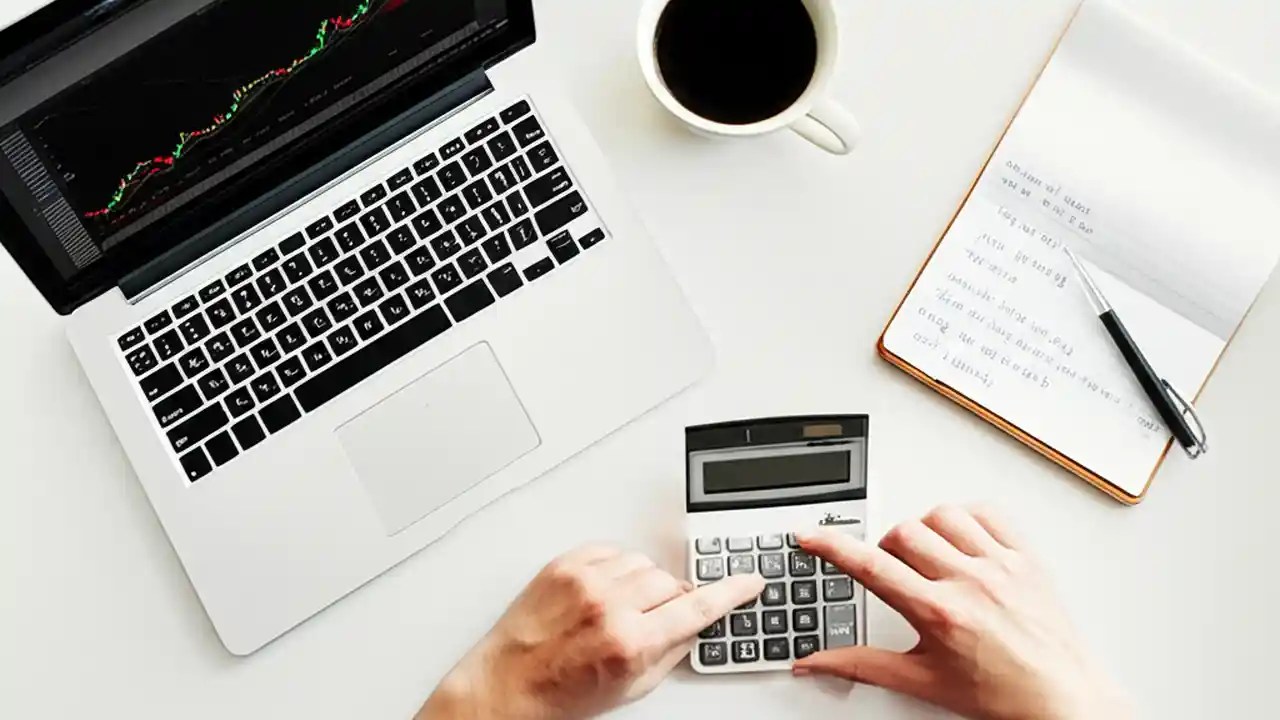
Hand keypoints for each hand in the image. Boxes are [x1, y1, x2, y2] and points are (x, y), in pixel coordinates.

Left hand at [417, 545, 764, 719]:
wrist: (509, 684)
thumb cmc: (561, 694)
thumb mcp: (631, 687)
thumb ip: (670, 651)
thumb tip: (694, 625)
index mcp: (631, 641)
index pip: (698, 607)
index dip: (730, 592)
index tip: (748, 581)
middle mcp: (609, 606)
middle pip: (671, 582)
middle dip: (673, 600)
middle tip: (659, 617)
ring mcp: (584, 581)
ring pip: (643, 563)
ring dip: (643, 583)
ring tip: (624, 608)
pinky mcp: (564, 565)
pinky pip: (610, 551)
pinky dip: (615, 569)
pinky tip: (605, 592)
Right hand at [793, 506, 1130, 719]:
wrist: (1062, 700)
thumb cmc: (1000, 695)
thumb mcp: (921, 682)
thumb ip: (861, 666)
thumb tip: (816, 664)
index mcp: (939, 613)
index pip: (871, 566)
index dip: (832, 546)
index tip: (811, 536)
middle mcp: (970, 583)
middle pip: (903, 534)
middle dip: (886, 548)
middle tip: (892, 570)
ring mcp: (1001, 566)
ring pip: (942, 515)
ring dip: (925, 529)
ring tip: (928, 555)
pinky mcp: (1027, 558)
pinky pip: (989, 513)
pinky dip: (968, 517)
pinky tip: (963, 538)